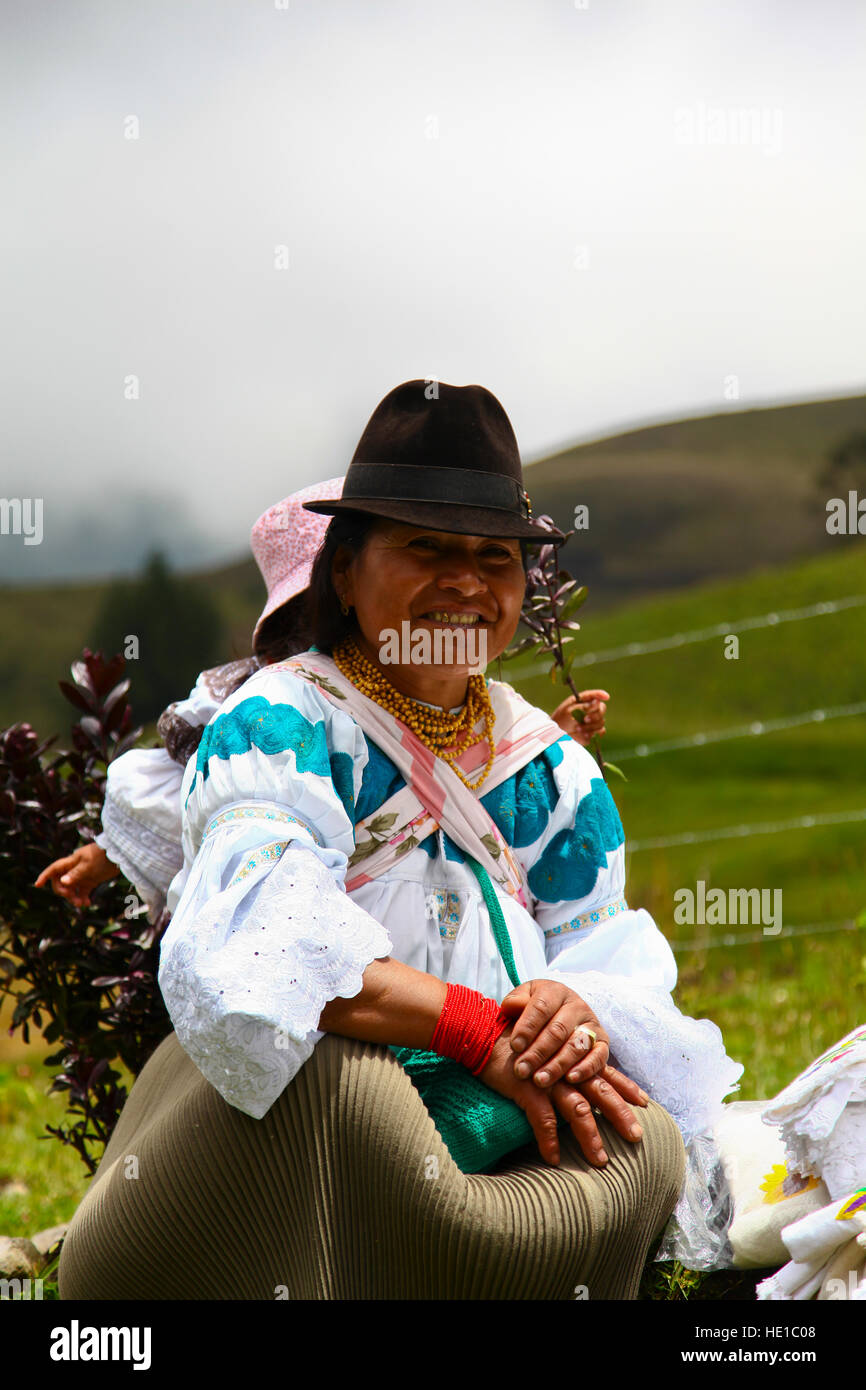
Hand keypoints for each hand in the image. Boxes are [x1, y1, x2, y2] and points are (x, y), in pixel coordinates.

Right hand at [34, 843, 117, 906]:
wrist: (120, 855)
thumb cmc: (103, 856)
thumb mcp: (89, 865)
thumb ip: (76, 874)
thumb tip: (63, 882)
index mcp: (71, 862)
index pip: (54, 869)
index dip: (45, 876)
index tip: (37, 885)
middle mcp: (74, 869)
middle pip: (61, 882)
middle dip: (63, 892)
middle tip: (71, 897)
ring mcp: (83, 875)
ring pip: (72, 889)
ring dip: (73, 898)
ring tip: (81, 904)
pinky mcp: (91, 880)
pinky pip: (83, 892)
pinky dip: (83, 898)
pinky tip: (88, 904)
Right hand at [479, 1032, 646, 1166]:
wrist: (483, 1032)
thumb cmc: (514, 1042)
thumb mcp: (543, 1048)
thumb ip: (561, 1060)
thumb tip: (574, 1076)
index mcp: (572, 1058)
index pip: (606, 1072)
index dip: (626, 1087)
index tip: (645, 1102)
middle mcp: (565, 1067)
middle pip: (601, 1091)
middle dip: (620, 1114)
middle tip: (637, 1136)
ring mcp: (548, 1078)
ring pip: (578, 1110)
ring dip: (590, 1137)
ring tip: (600, 1160)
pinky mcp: (527, 1087)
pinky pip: (542, 1120)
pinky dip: (548, 1140)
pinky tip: (552, 1158)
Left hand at [499, 978, 611, 1087]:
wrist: (562, 1016)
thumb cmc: (536, 1011)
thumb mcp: (523, 999)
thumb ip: (514, 1002)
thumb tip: (512, 1007)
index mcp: (555, 991)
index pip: (541, 1008)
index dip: (527, 1027)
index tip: (514, 1047)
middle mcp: (577, 1006)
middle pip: (557, 1030)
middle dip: (538, 1052)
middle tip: (522, 1070)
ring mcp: (592, 1024)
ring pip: (576, 1045)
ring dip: (557, 1065)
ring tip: (540, 1080)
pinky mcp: (602, 1043)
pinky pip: (598, 1056)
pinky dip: (586, 1068)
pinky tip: (570, 1079)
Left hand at [552, 689, 608, 745]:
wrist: (556, 735)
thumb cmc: (560, 719)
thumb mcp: (569, 710)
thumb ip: (584, 706)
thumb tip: (597, 701)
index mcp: (583, 701)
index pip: (595, 695)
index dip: (601, 695)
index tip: (606, 697)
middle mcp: (590, 710)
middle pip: (601, 709)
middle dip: (595, 714)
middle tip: (585, 719)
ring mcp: (592, 721)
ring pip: (601, 721)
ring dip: (590, 726)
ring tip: (577, 729)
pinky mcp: (593, 731)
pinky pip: (600, 731)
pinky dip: (593, 732)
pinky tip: (584, 734)